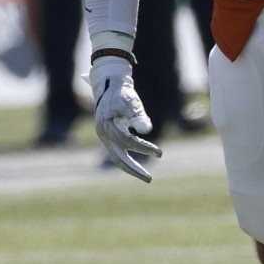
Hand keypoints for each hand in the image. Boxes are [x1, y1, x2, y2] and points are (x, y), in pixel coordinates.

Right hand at [89, 55, 158, 181]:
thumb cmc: (122, 91)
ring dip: (131, 167)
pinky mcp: (108, 137)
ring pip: (117, 157)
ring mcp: (105, 137)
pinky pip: (119, 152)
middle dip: (134, 170)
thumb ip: (138, 115)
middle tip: (150, 180)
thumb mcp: (131, 101)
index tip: (160, 153)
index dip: (143, 148)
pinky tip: (140, 162)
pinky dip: (130, 158)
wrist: (109, 84)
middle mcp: (103, 133)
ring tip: (146, 176)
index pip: (127, 142)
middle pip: (118, 158)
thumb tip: (147, 131)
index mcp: (107, 124)